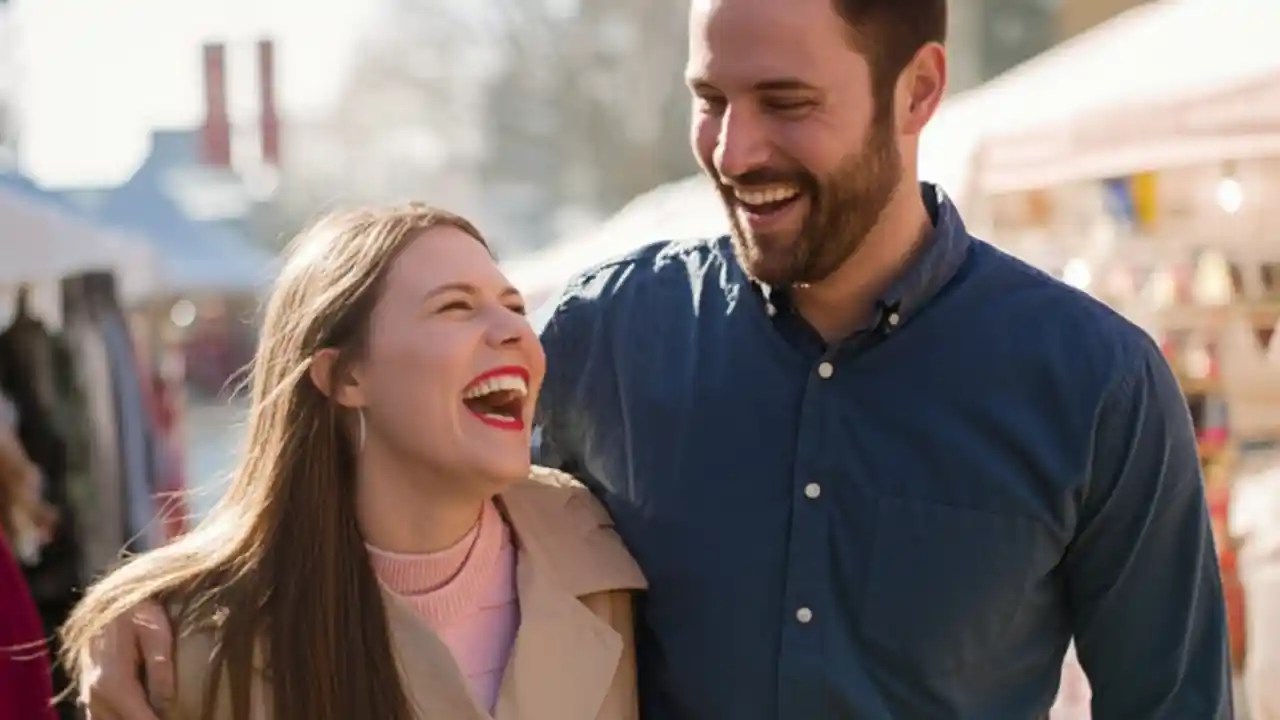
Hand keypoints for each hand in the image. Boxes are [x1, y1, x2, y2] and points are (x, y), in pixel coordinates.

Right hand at [80, 602, 174, 719]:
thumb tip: (168, 705)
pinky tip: (142, 712)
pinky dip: (121, 718)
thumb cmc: (135, 609)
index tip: (183, 719)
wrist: (104, 597)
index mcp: (114, 683)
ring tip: (161, 713)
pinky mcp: (88, 692)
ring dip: (134, 719)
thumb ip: (161, 668)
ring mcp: (88, 696)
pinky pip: (101, 717)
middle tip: (176, 715)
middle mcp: (95, 696)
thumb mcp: (156, 631)